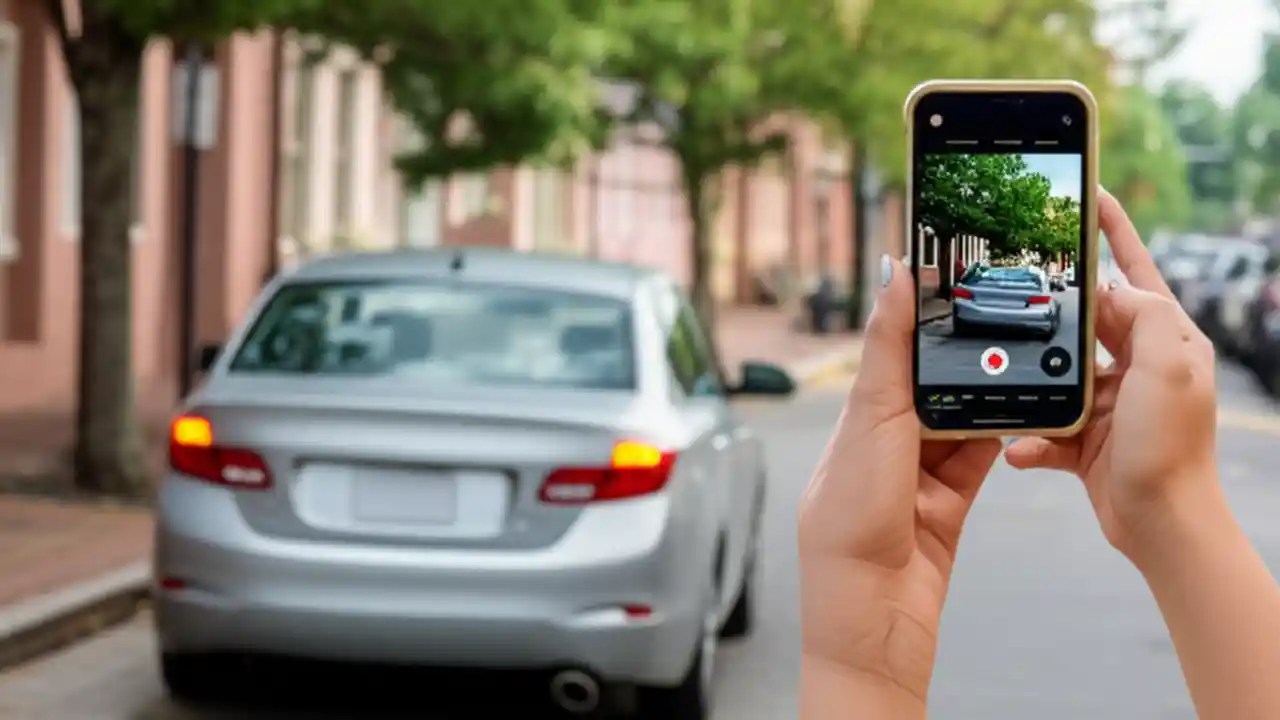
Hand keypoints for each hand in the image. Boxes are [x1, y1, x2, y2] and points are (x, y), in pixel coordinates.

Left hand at [798, 255, 1000, 711]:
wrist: (874, 618)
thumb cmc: (849, 526)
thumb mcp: (869, 425)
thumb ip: (888, 353)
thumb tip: (892, 276)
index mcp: (854, 422)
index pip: (889, 352)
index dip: (917, 313)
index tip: (950, 271)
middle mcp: (883, 444)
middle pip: (929, 383)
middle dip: (961, 354)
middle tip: (1001, 312)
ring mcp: (917, 475)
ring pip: (961, 416)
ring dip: (987, 393)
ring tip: (1018, 355)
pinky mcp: (949, 503)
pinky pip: (981, 455)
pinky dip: (1001, 432)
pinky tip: (1023, 407)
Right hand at [1006, 189, 1219, 564]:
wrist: (1160, 524)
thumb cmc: (1171, 448)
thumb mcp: (1169, 365)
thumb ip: (1144, 314)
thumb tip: (1108, 288)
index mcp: (1167, 339)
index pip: (1136, 270)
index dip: (1112, 232)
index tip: (1087, 197)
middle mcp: (1139, 365)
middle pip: (1088, 316)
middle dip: (1053, 305)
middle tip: (1016, 284)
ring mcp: (1110, 401)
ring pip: (1056, 371)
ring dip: (1031, 382)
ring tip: (1006, 376)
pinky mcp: (1085, 437)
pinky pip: (1044, 423)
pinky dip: (1028, 436)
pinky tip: (1019, 445)